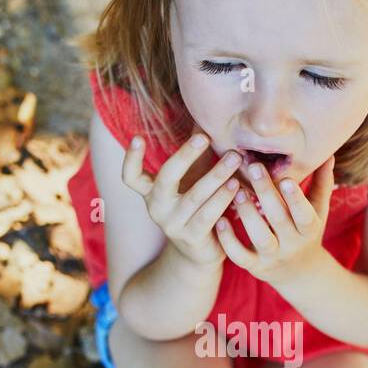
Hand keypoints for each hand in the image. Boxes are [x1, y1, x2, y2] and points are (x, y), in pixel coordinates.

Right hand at [121, 131, 242, 267]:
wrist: (198, 254)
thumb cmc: (196, 206)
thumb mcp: (191, 179)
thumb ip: (194, 153)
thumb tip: (205, 114)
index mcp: (150, 192)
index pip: (131, 176)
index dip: (131, 159)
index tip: (138, 137)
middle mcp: (157, 208)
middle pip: (166, 178)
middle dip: (185, 156)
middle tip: (204, 137)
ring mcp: (173, 225)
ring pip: (194, 197)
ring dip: (216, 176)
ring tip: (234, 158)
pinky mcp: (192, 239)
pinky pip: (208, 216)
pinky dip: (223, 200)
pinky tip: (236, 186)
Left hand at [214, 155, 335, 285]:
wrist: (299, 274)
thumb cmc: (306, 232)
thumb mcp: (318, 211)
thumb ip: (321, 182)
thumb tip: (328, 153)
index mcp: (309, 228)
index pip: (304, 214)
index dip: (296, 199)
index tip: (286, 178)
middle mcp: (292, 244)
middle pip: (280, 220)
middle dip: (267, 194)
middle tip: (254, 167)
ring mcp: (273, 256)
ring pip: (260, 237)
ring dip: (248, 214)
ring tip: (236, 190)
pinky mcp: (254, 266)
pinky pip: (240, 256)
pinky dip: (229, 240)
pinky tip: (219, 220)